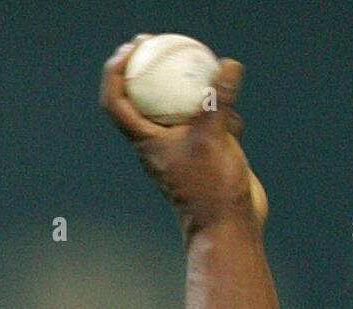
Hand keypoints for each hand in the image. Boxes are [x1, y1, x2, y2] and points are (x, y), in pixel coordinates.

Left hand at [100, 34, 266, 241]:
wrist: (227, 225)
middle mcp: (158, 142)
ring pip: (180, 107)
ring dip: (192, 89)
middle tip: (153, 40)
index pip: (117, 102)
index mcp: (145, 141)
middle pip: (143, 98)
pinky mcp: (205, 151)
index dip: (115, 73)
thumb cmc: (210, 190)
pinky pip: (209, 121)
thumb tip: (227, 64)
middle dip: (145, 68)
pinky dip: (222, 115)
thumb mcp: (214, 138)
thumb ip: (217, 101)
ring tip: (205, 68)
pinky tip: (237, 121)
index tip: (130, 48)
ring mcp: (182, 147)